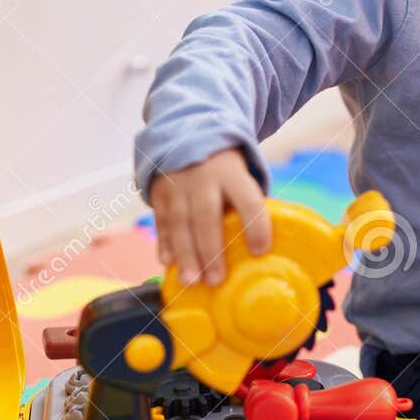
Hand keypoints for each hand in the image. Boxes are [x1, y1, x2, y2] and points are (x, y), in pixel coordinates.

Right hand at [148, 148, 270, 285]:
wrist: (189, 138)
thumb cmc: (225, 173)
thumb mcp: (241, 178)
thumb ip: (246, 205)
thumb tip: (258, 248)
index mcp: (233, 174)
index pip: (248, 200)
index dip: (255, 226)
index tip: (260, 251)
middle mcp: (204, 178)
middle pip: (206, 216)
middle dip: (211, 250)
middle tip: (216, 280)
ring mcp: (178, 185)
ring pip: (180, 222)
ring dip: (185, 255)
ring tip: (192, 281)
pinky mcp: (159, 193)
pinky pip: (161, 221)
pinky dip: (164, 243)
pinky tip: (168, 263)